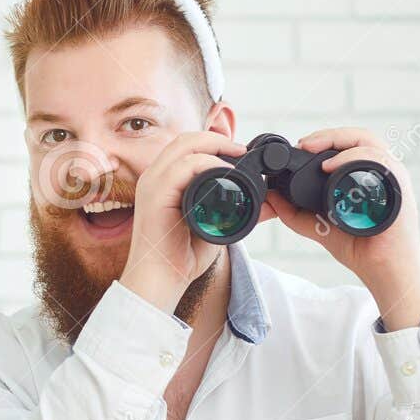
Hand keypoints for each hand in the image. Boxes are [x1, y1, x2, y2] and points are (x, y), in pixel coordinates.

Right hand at [120, 131, 248, 312]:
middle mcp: (154, 178)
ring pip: (184, 146)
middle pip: (186, 139)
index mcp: (164, 182)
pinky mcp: (155, 195)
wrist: (160, 280)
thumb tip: (267, 205)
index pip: (187, 147)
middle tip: (243, 151)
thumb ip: (234, 212)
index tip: (240, 153)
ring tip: (238, 156)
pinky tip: (226, 173)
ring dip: (215, 145)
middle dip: (217, 138)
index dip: (214, 143)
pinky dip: (207, 164)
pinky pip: (183, 167)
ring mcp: (152, 184)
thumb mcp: (214, 228)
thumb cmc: (180, 257)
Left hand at [267, 127, 419, 329]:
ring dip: (338, 141)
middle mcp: (383, 172)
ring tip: (313, 150)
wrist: (382, 270)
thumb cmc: (359, 248)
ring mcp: (393, 178)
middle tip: (303, 143)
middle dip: (328, 135)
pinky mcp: (398, 188)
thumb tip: (271, 197)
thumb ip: (294, 212)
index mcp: (368, 176)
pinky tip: (330, 167)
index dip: (326, 139)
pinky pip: (377, 161)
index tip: (300, 146)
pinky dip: (352, 158)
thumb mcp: (319, 226)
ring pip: (369, 142)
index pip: (351, 143)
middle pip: (360, 136)